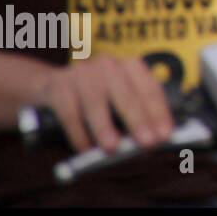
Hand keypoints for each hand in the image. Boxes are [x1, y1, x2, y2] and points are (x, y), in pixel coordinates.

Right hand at [33, 56, 174, 153]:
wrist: (50, 86)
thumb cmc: (95, 99)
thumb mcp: (118, 101)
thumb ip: (136, 118)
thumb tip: (152, 143)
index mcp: (131, 67)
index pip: (150, 90)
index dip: (159, 114)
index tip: (165, 135)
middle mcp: (109, 66)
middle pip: (126, 95)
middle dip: (139, 121)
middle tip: (147, 143)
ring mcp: (83, 74)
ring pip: (96, 104)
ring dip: (105, 128)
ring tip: (113, 148)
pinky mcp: (59, 87)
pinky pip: (70, 114)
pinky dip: (78, 134)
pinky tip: (85, 149)